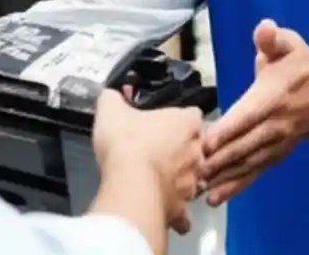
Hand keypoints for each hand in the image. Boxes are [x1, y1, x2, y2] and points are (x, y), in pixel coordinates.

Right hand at [93, 88, 204, 233]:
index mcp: (187, 123)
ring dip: (180, 180)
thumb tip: (111, 95)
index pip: (193, 116)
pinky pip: (183, 213)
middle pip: (197, 148)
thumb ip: (113, 98)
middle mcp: (197, 152)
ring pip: (193, 180)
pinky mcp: (182, 208)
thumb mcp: (111, 109)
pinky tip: (162, 208)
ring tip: (158, 180)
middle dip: (182, 150)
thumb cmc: (126, 142)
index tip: (164, 124)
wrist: (130, 185)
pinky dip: (175, 213)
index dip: (179, 120)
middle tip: (159, 152)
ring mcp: (192, 181)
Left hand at [199, 19, 308, 206]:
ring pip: (247, 163)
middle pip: (244, 145)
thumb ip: (273, 39)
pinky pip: (255, 172)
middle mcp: (276, 124)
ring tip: (198, 190)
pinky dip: (236, 185)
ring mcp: (277, 142)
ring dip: (223, 177)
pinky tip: (216, 197)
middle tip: (192, 171)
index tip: (206, 141)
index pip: (248, 115)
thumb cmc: (300, 64)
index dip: (228, 128)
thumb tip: (265, 28)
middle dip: (218, 159)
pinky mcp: (276, 154)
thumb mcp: (290, 44)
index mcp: (274, 96)